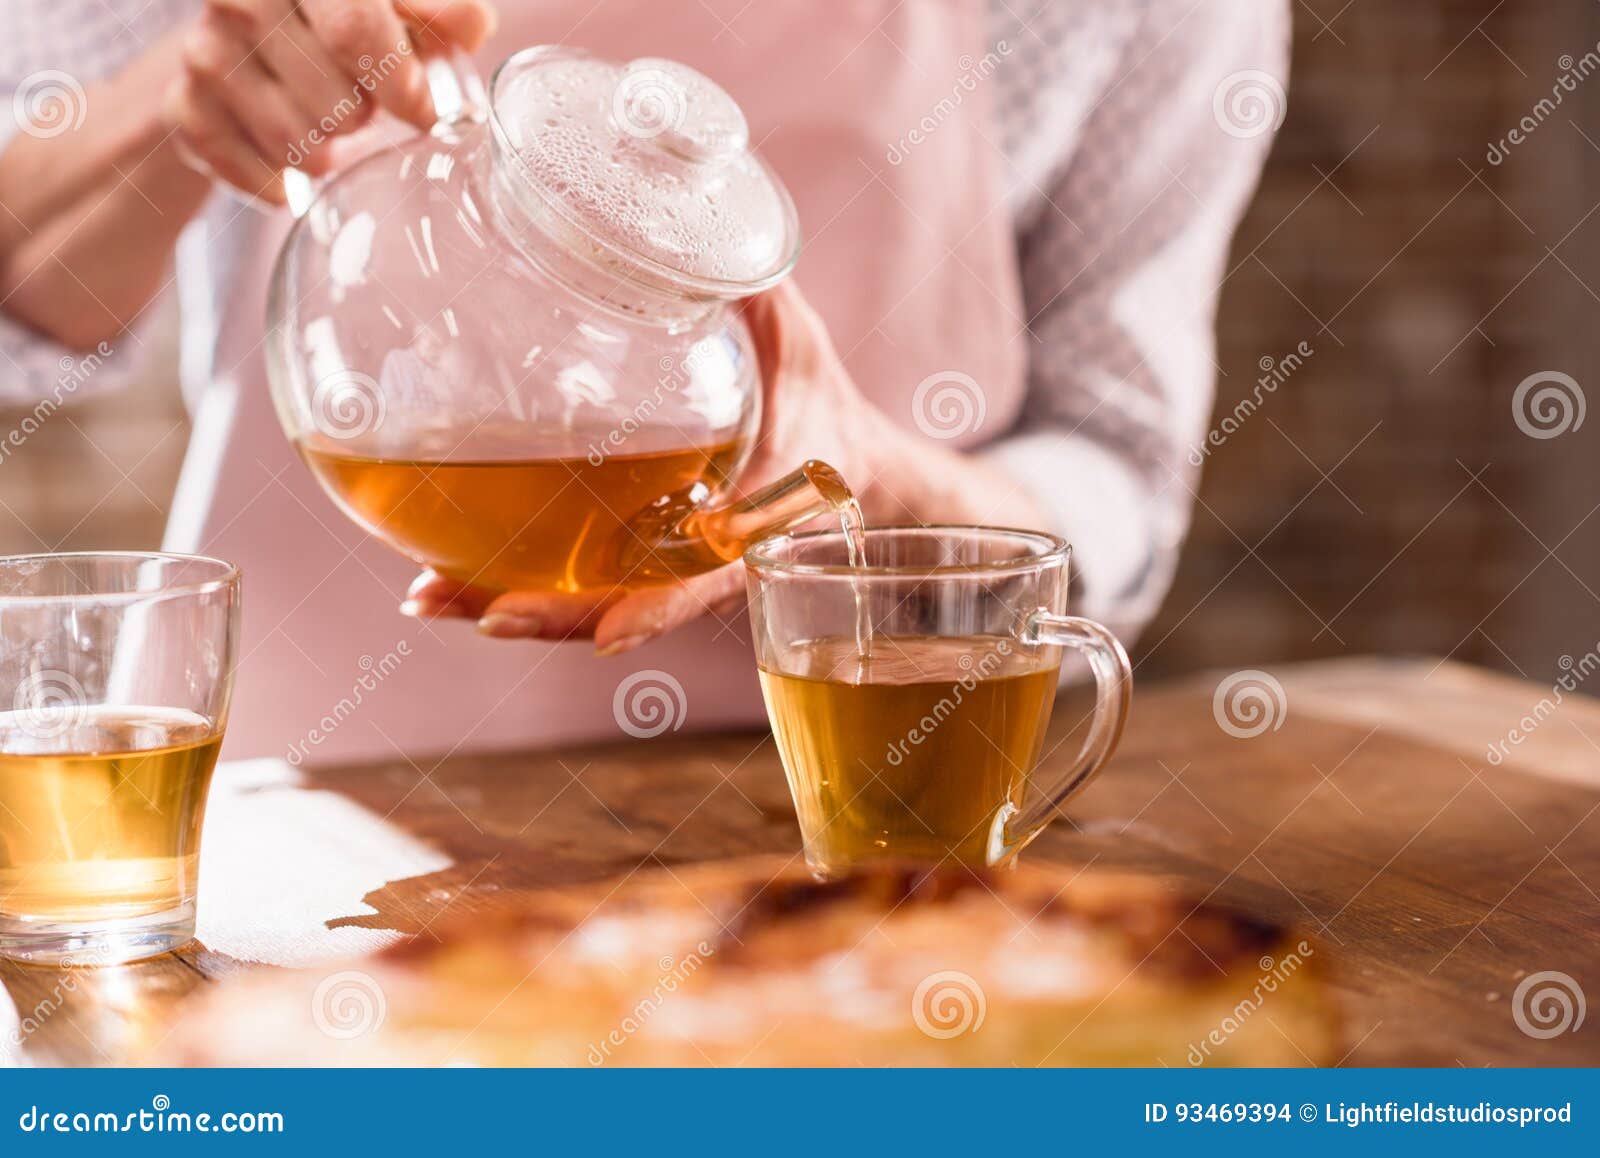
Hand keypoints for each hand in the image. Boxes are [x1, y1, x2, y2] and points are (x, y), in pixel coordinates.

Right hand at [163, 0, 495, 202]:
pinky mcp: (184, 110)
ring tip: (319, 119)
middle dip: (361, 117)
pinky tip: (287, 156)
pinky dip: (286, 183)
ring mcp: (203, 54)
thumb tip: (473, 26)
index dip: (403, 85)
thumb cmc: (338, 17)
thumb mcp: (392, 4)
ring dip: (327, 150)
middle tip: (352, 99)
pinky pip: (262, 179)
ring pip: (302, 149)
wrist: (246, 37)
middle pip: (337, 106)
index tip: (423, 110)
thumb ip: (435, 12)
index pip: (355, 30)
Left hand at [402, 280, 1045, 652]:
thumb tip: (695, 221)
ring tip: (427, 598)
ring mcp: (667, 567)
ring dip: (510, 603)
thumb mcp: (799, 342)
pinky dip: (523, 577)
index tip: (603, 635)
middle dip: (543, 614)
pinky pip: (583, 577)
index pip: (707, 574)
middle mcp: (704, 559)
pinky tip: (452, 565)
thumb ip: (754, 292)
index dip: (656, 605)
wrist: (854, 471)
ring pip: (591, 604)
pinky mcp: (645, 557)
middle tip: (457, 606)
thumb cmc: (825, 404)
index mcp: (760, 519)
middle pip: (622, 607)